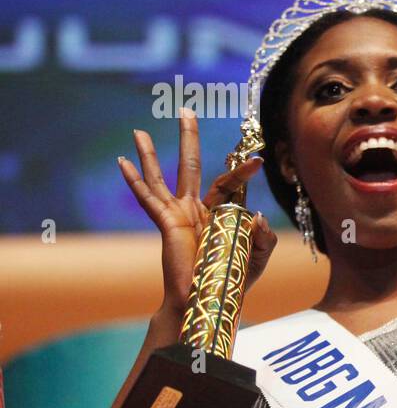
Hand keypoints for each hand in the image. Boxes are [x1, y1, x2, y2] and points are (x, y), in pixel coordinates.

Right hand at [117, 109, 274, 315]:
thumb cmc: (233, 280)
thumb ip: (263, 236)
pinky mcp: (166, 223)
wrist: (209, 298)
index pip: (228, 182)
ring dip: (149, 153)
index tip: (258, 160)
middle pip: (190, 164)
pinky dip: (135, 179)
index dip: (242, 171)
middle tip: (187, 109)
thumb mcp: (258, 256)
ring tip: (139, 130)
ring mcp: (178, 214)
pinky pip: (148, 197)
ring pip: (162, 176)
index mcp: (220, 213)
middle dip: (189, 137)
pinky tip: (123, 161)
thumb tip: (255, 214)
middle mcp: (196, 208)